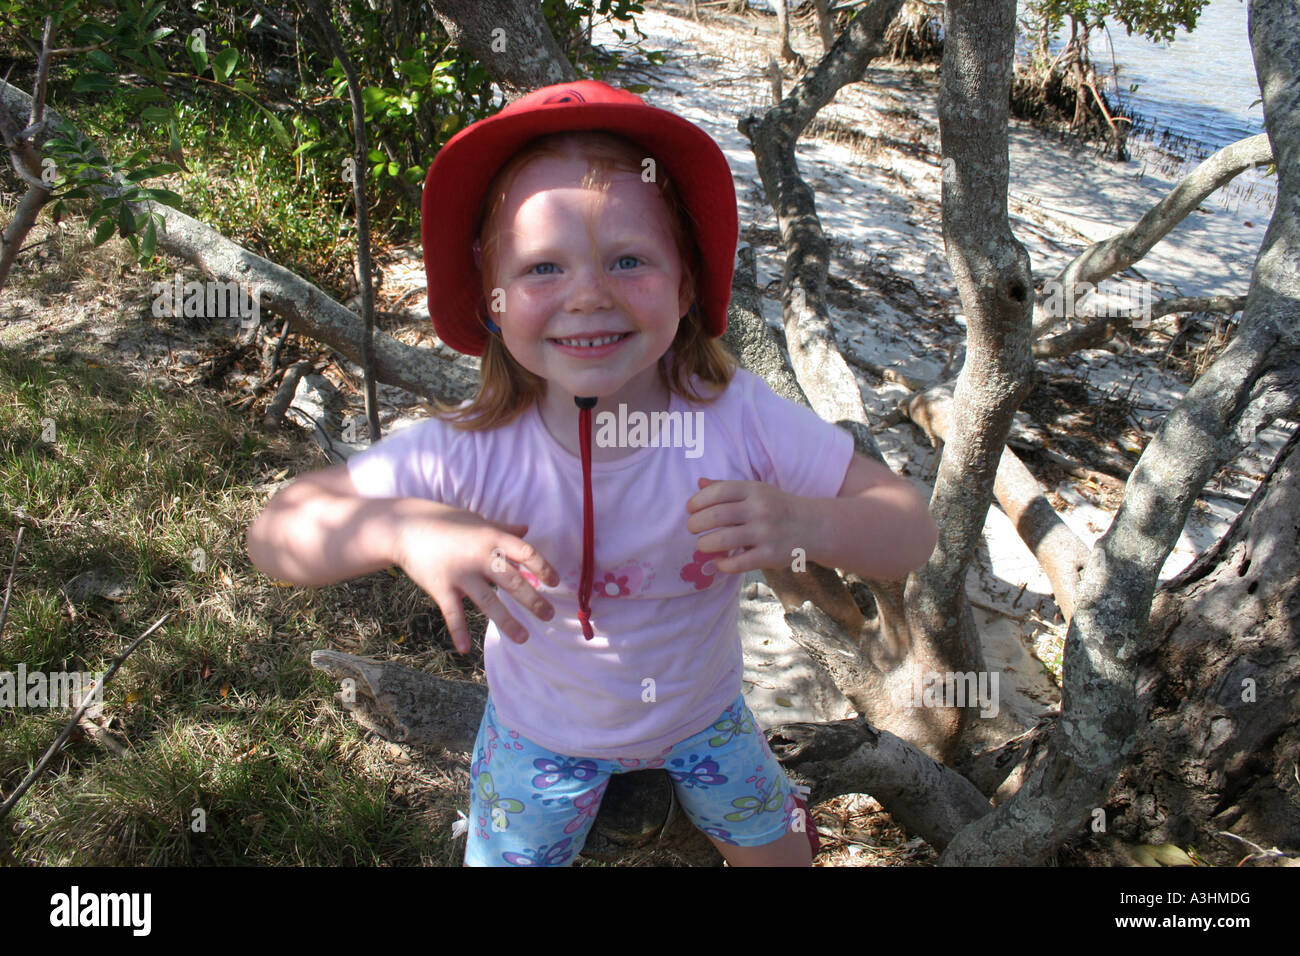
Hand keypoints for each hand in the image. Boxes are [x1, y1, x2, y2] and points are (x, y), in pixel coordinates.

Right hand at [393, 507, 559, 653]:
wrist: (405, 527)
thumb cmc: (446, 521)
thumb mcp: (478, 520)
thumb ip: (503, 529)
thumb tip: (526, 529)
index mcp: (492, 538)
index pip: (526, 553)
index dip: (543, 567)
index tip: (555, 582)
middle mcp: (480, 557)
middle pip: (513, 582)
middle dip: (533, 601)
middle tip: (549, 616)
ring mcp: (461, 574)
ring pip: (489, 602)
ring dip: (507, 622)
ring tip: (524, 638)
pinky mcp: (441, 588)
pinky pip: (453, 614)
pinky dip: (459, 633)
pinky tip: (465, 651)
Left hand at [684, 477, 803, 575]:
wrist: (813, 526)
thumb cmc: (778, 507)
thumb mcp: (756, 491)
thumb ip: (727, 487)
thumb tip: (699, 483)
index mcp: (754, 490)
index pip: (718, 492)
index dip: (697, 501)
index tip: (690, 509)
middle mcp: (760, 510)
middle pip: (715, 516)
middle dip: (695, 524)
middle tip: (692, 529)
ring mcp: (766, 534)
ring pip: (722, 541)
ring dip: (704, 544)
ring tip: (703, 544)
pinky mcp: (770, 556)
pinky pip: (737, 564)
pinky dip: (722, 564)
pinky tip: (719, 561)